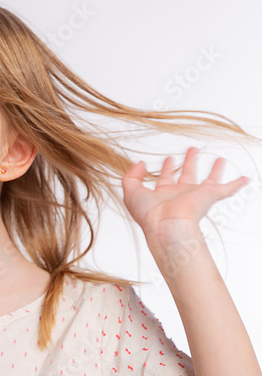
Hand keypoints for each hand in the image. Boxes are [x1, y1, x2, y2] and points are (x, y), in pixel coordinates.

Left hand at [122, 147, 249, 246]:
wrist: (167, 225)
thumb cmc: (149, 213)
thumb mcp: (131, 192)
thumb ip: (131, 177)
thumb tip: (141, 164)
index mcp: (163, 195)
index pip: (166, 178)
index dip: (167, 168)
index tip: (169, 158)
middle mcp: (181, 195)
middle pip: (187, 175)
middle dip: (189, 162)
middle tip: (192, 150)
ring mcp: (196, 196)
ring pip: (209, 179)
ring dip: (214, 169)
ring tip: (219, 159)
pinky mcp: (210, 196)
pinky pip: (228, 189)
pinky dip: (237, 184)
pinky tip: (244, 178)